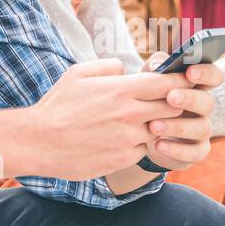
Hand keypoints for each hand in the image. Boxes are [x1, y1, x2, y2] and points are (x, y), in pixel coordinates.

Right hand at [26, 59, 189, 180]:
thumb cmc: (58, 105)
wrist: (39, 142)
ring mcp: (128, 139)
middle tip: (169, 102)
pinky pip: (143, 149)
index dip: (181, 81)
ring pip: (160, 130)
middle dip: (174, 104)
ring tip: (139, 122)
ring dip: (156, 125)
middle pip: (172, 107)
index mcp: (122, 90)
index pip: (167, 83)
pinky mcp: (123, 159)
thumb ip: (109, 67)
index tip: (185, 80)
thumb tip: (127, 70)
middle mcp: (130, 114)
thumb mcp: (79, 73)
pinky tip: (122, 140)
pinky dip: (138, 144)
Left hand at [139, 52, 221, 170]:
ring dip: (178, 126)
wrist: (144, 135)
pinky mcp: (197, 151)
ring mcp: (202, 130)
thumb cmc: (151, 100)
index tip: (189, 72)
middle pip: (208, 102)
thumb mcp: (150, 81)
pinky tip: (158, 145)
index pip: (214, 76)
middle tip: (170, 98)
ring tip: (153, 126)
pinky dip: (176, 149)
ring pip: (202, 128)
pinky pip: (193, 152)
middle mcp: (204, 108)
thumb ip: (154, 69)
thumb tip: (156, 65)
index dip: (206, 73)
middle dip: (190, 99)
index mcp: (197, 87)